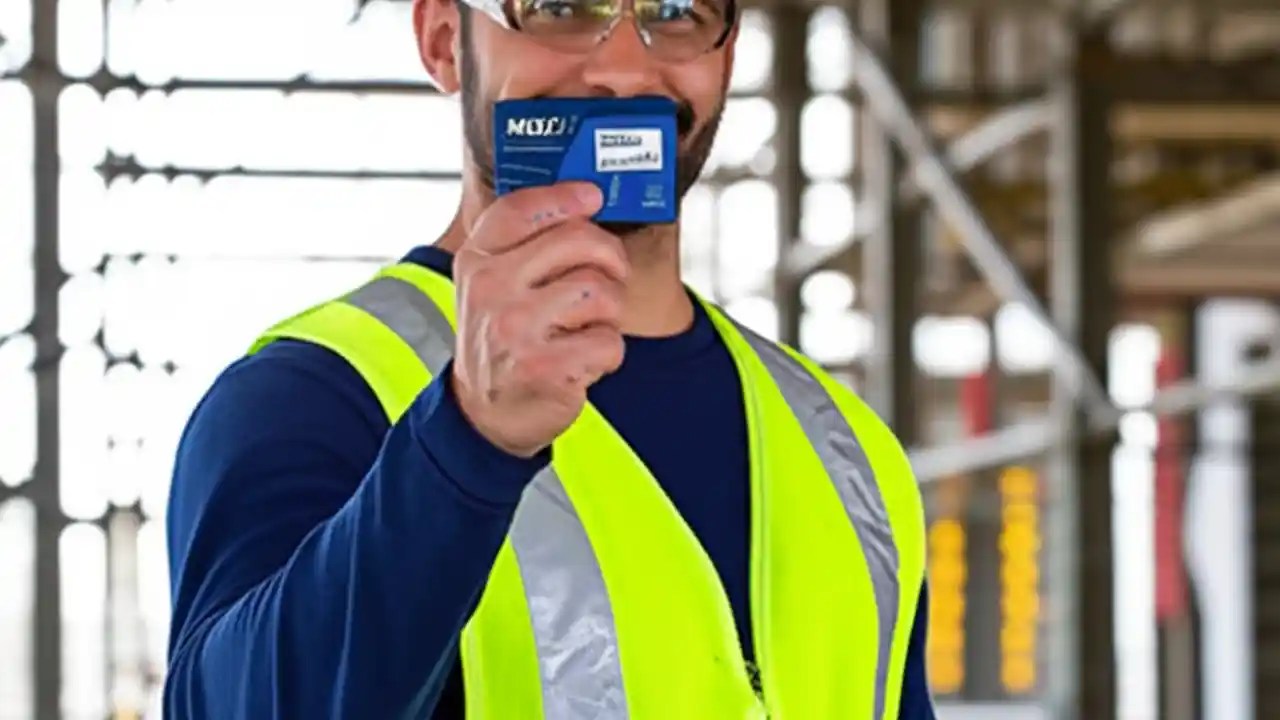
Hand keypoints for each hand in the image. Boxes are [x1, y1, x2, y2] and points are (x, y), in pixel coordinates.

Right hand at [450, 182, 627, 457]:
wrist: (485, 415)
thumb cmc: (503, 341)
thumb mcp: (493, 286)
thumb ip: (524, 245)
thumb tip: (585, 200)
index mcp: (477, 261)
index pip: (520, 209)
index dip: (566, 196)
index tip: (593, 196)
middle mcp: (490, 289)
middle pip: (578, 240)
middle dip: (610, 258)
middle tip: (611, 276)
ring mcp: (515, 328)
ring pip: (601, 291)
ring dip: (610, 313)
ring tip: (588, 327)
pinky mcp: (544, 367)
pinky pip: (609, 341)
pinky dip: (608, 354)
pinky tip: (583, 360)